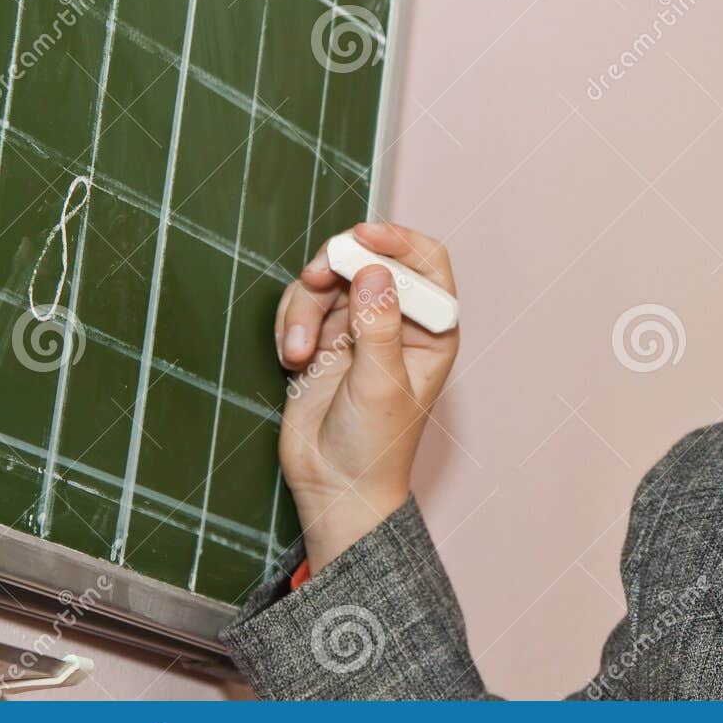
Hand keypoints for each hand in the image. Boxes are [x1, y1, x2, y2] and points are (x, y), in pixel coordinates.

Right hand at [273, 221, 459, 573]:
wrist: (335, 486)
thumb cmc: (375, 444)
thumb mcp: (381, 383)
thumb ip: (377, 325)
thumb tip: (374, 270)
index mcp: (432, 328)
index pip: (425, 262)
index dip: (397, 240)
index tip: (362, 236)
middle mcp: (398, 319)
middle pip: (369, 259)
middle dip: (337, 265)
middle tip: (314, 279)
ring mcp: (358, 326)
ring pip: (329, 280)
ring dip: (305, 306)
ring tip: (297, 351)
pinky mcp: (322, 338)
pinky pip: (302, 304)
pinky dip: (290, 323)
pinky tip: (291, 358)